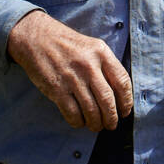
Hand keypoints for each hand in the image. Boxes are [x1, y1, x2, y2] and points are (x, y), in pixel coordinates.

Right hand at [6, 10, 132, 131]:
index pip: (122, 82)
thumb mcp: (92, 46)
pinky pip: (72, 113)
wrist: (36, 38)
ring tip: (96, 126)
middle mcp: (89, 65)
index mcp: (101, 53)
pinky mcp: (56, 89)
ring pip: (91, 110)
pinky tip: (80, 122)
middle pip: (108, 100)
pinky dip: (78, 122)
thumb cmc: (67, 44)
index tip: (125, 111)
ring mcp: (72, 78)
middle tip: (111, 124)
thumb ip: (106, 65)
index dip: (126, 101)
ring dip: (96, 123)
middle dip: (112, 117)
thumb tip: (120, 93)